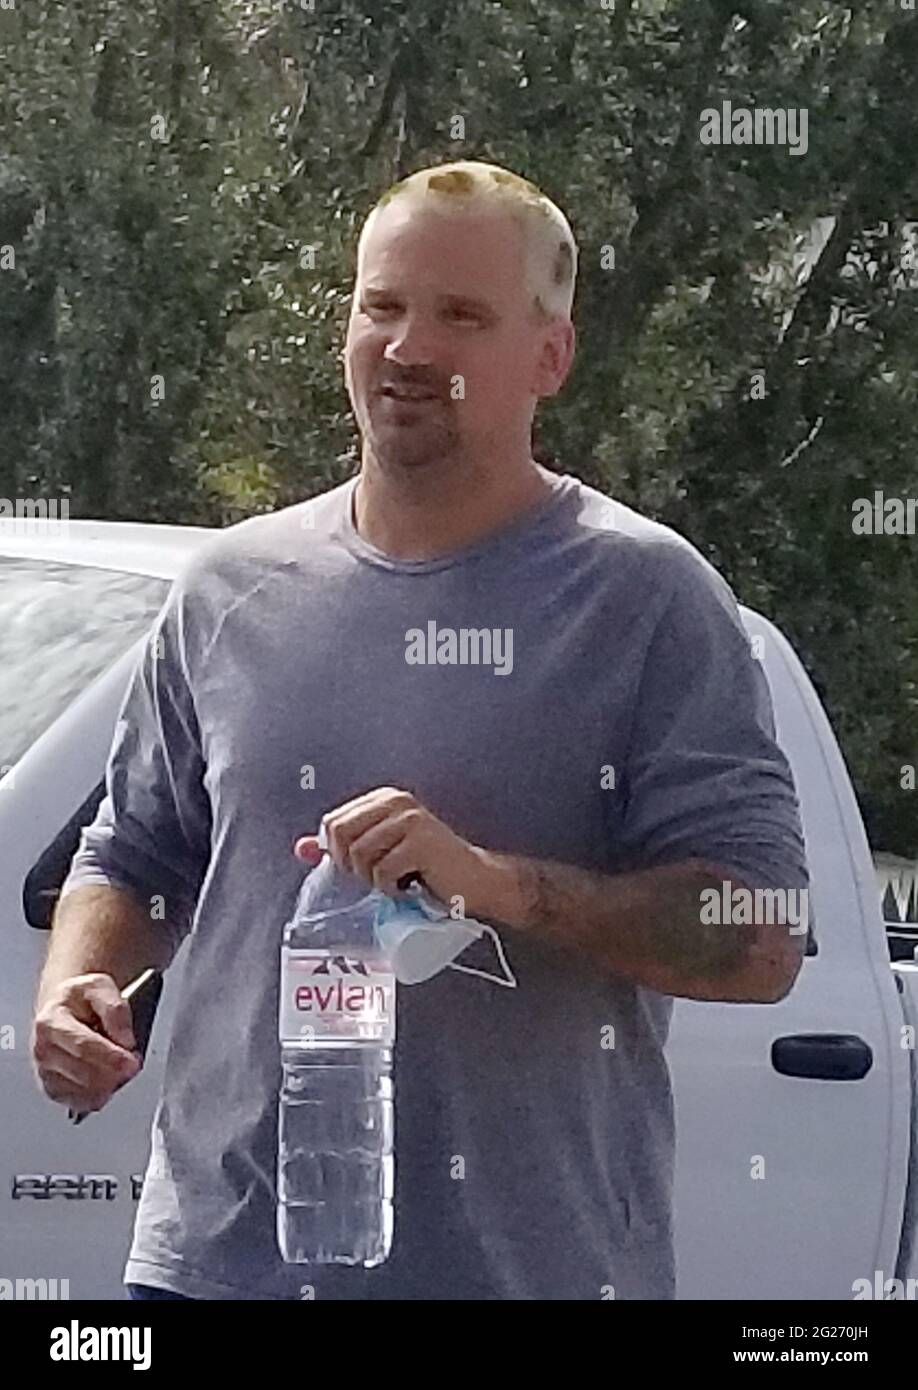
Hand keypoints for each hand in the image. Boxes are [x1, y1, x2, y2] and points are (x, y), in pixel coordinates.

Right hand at [32, 973, 141, 1113]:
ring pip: (83, 1091)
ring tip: (122, 1069)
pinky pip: (80, 1102)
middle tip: (134, 1065)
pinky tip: (109, 1081)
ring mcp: (46, 1072)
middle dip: (114, 1072)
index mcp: (51, 1021)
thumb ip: (115, 1010)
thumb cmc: (80, 999)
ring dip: (109, 1085)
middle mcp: (44, 1049)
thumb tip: (124, 1040)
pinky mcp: (53, 1089)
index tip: (132, 1061)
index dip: (110, 1056)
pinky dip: (100, 1095)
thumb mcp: (100, 987)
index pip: (82, 1046)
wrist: (64, 1006)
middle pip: (83, 1072)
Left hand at [293, 786, 492, 909]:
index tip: (362, 867)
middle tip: (380, 875)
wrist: (473, 881)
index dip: (337, 853)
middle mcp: (396, 801)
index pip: (332, 823)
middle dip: (353, 866)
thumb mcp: (378, 852)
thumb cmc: (424, 869)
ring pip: (359, 856)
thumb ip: (340, 846)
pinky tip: (410, 885)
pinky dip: (391, 889)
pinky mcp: (421, 842)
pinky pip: (382, 872)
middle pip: (339, 836)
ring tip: (398, 879)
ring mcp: (410, 819)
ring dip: (374, 879)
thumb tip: (300, 847)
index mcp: (383, 798)